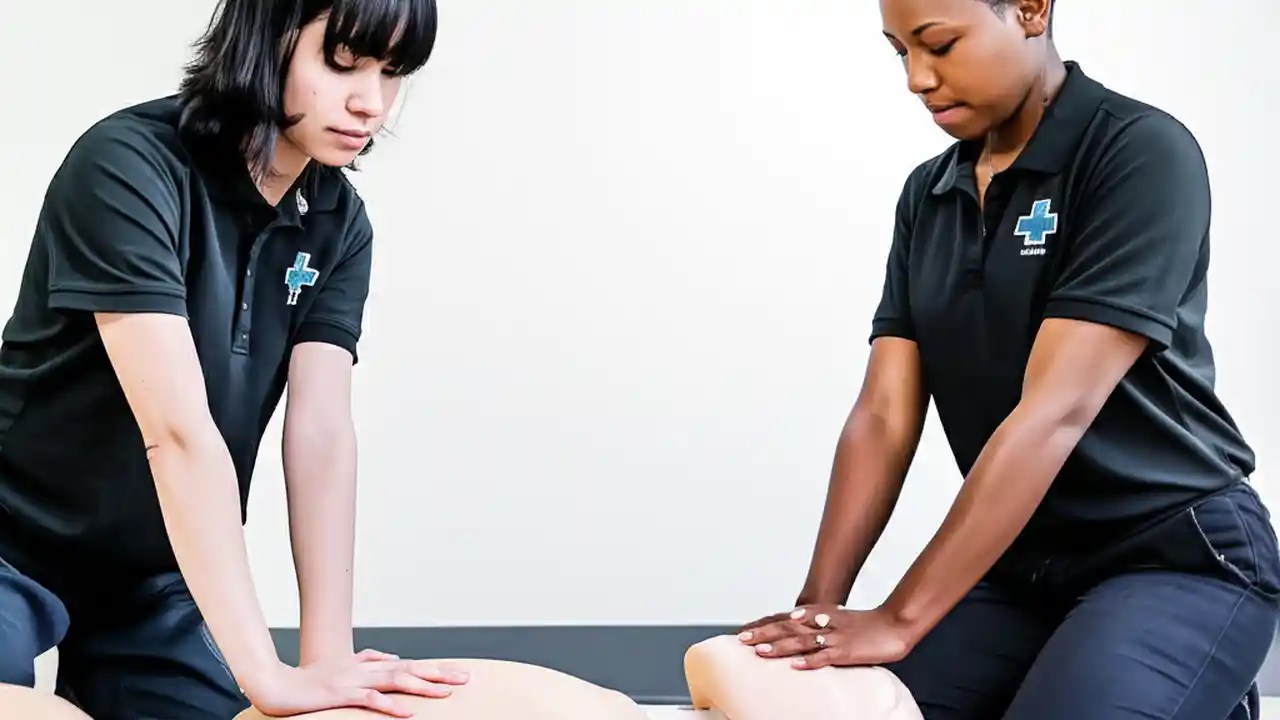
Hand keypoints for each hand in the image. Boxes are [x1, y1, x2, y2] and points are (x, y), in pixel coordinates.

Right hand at [246, 649, 470, 717]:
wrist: (277, 685)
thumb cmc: (311, 679)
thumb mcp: (344, 666)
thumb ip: (369, 659)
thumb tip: (394, 656)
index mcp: (369, 664)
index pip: (410, 665)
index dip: (435, 668)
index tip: (460, 672)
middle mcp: (366, 669)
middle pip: (411, 669)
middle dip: (440, 673)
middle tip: (466, 678)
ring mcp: (354, 681)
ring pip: (396, 681)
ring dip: (423, 687)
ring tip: (447, 693)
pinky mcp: (341, 694)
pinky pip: (370, 700)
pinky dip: (391, 706)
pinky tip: (409, 711)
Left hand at [737, 605, 914, 669]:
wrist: (892, 624)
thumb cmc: (864, 624)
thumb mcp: (835, 618)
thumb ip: (815, 622)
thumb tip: (794, 625)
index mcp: (818, 614)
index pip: (784, 619)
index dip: (763, 623)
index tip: (743, 629)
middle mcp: (822, 623)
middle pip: (786, 628)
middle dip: (763, 634)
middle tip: (742, 639)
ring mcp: (833, 637)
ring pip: (801, 642)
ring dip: (780, 647)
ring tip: (760, 652)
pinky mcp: (846, 651)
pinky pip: (825, 657)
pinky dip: (809, 661)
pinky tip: (796, 665)